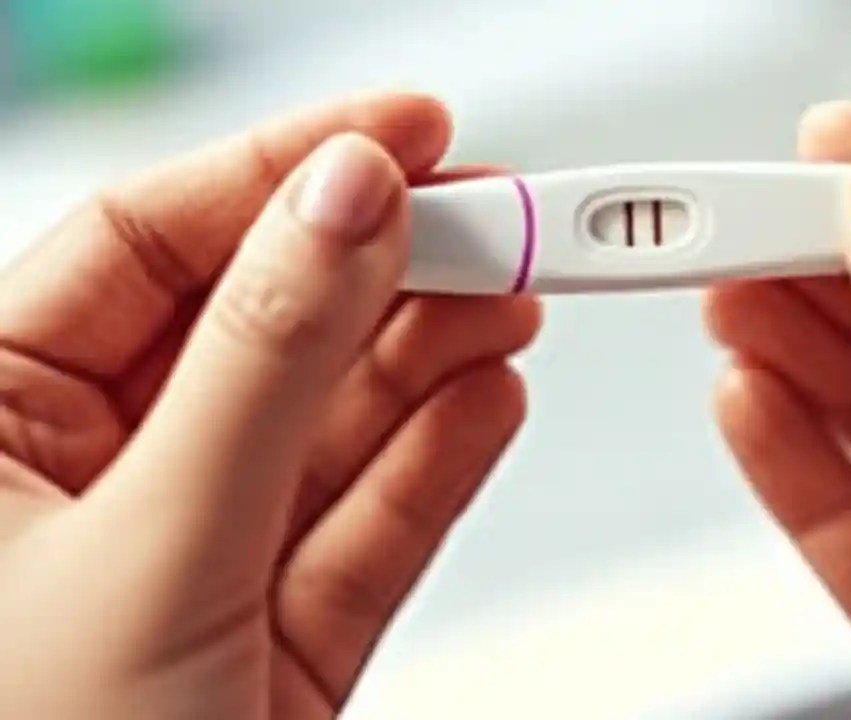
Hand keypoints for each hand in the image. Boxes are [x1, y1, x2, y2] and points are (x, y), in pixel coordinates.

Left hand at [0, 94, 538, 717]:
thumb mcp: (149, 546)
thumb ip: (263, 364)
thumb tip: (348, 201)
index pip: (145, 243)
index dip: (283, 172)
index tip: (405, 132)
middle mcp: (85, 482)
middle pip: (260, 327)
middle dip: (383, 270)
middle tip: (492, 218)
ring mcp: (196, 559)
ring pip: (330, 426)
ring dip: (431, 358)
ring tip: (514, 298)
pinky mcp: (278, 639)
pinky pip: (369, 526)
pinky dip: (439, 463)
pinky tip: (491, 398)